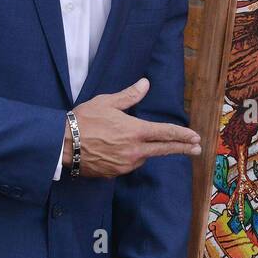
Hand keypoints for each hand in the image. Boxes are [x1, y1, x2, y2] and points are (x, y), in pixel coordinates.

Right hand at [66, 77, 200, 178]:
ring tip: (141, 143)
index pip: (166, 133)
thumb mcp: (107, 103)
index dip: (183, 135)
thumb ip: (130, 95)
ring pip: (144, 157)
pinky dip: (131, 158)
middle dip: (183, 148)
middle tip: (197, 149)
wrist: (60, 145)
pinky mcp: (113, 174)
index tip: (195, 137)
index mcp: (135, 132)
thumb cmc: (82, 120)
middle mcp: (134, 151)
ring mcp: (124, 165)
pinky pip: (128, 165)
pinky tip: (122, 152)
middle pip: (164, 149)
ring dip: (148, 151)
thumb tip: (145, 84)